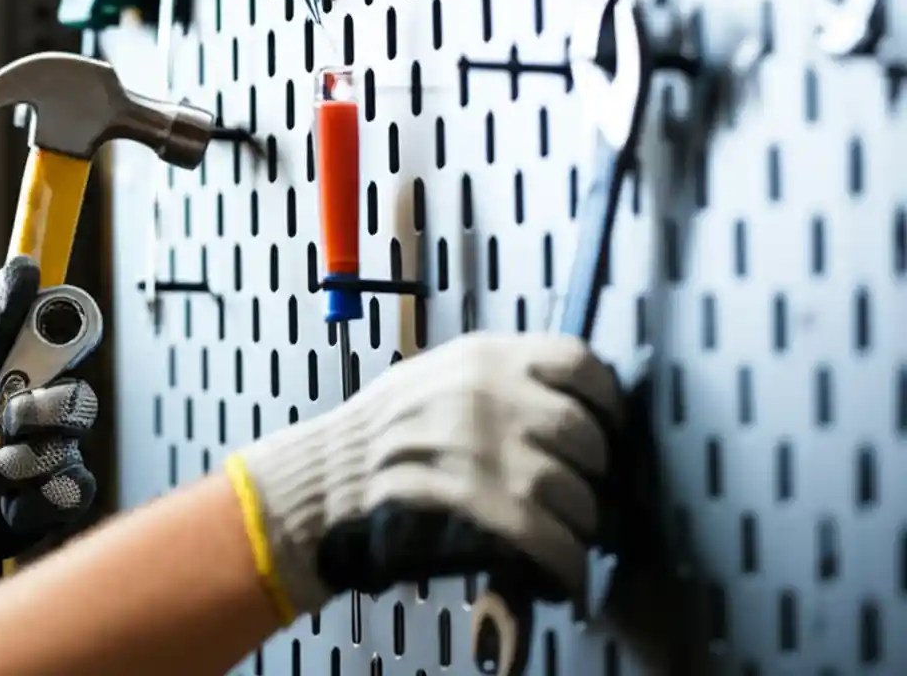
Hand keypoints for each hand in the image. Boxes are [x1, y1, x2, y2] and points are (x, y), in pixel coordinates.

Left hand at [0, 256, 97, 595]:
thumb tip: (24, 269)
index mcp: (22, 372)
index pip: (68, 344)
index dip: (70, 339)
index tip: (45, 348)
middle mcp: (45, 413)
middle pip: (82, 401)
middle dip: (42, 413)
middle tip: (7, 420)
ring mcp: (53, 458)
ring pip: (70, 451)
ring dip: (18, 464)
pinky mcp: (53, 502)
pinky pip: (71, 494)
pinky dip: (31, 500)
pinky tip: (0, 505)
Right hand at [226, 333, 622, 621]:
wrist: (323, 480)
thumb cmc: (375, 435)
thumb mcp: (433, 379)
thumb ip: (493, 380)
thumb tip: (558, 403)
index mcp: (482, 357)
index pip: (576, 361)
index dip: (606, 399)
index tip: (609, 425)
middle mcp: (490, 393)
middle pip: (582, 433)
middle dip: (594, 473)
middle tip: (585, 494)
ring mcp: (483, 447)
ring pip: (573, 489)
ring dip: (581, 523)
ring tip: (569, 536)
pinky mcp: (476, 503)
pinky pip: (548, 535)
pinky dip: (566, 561)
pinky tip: (566, 575)